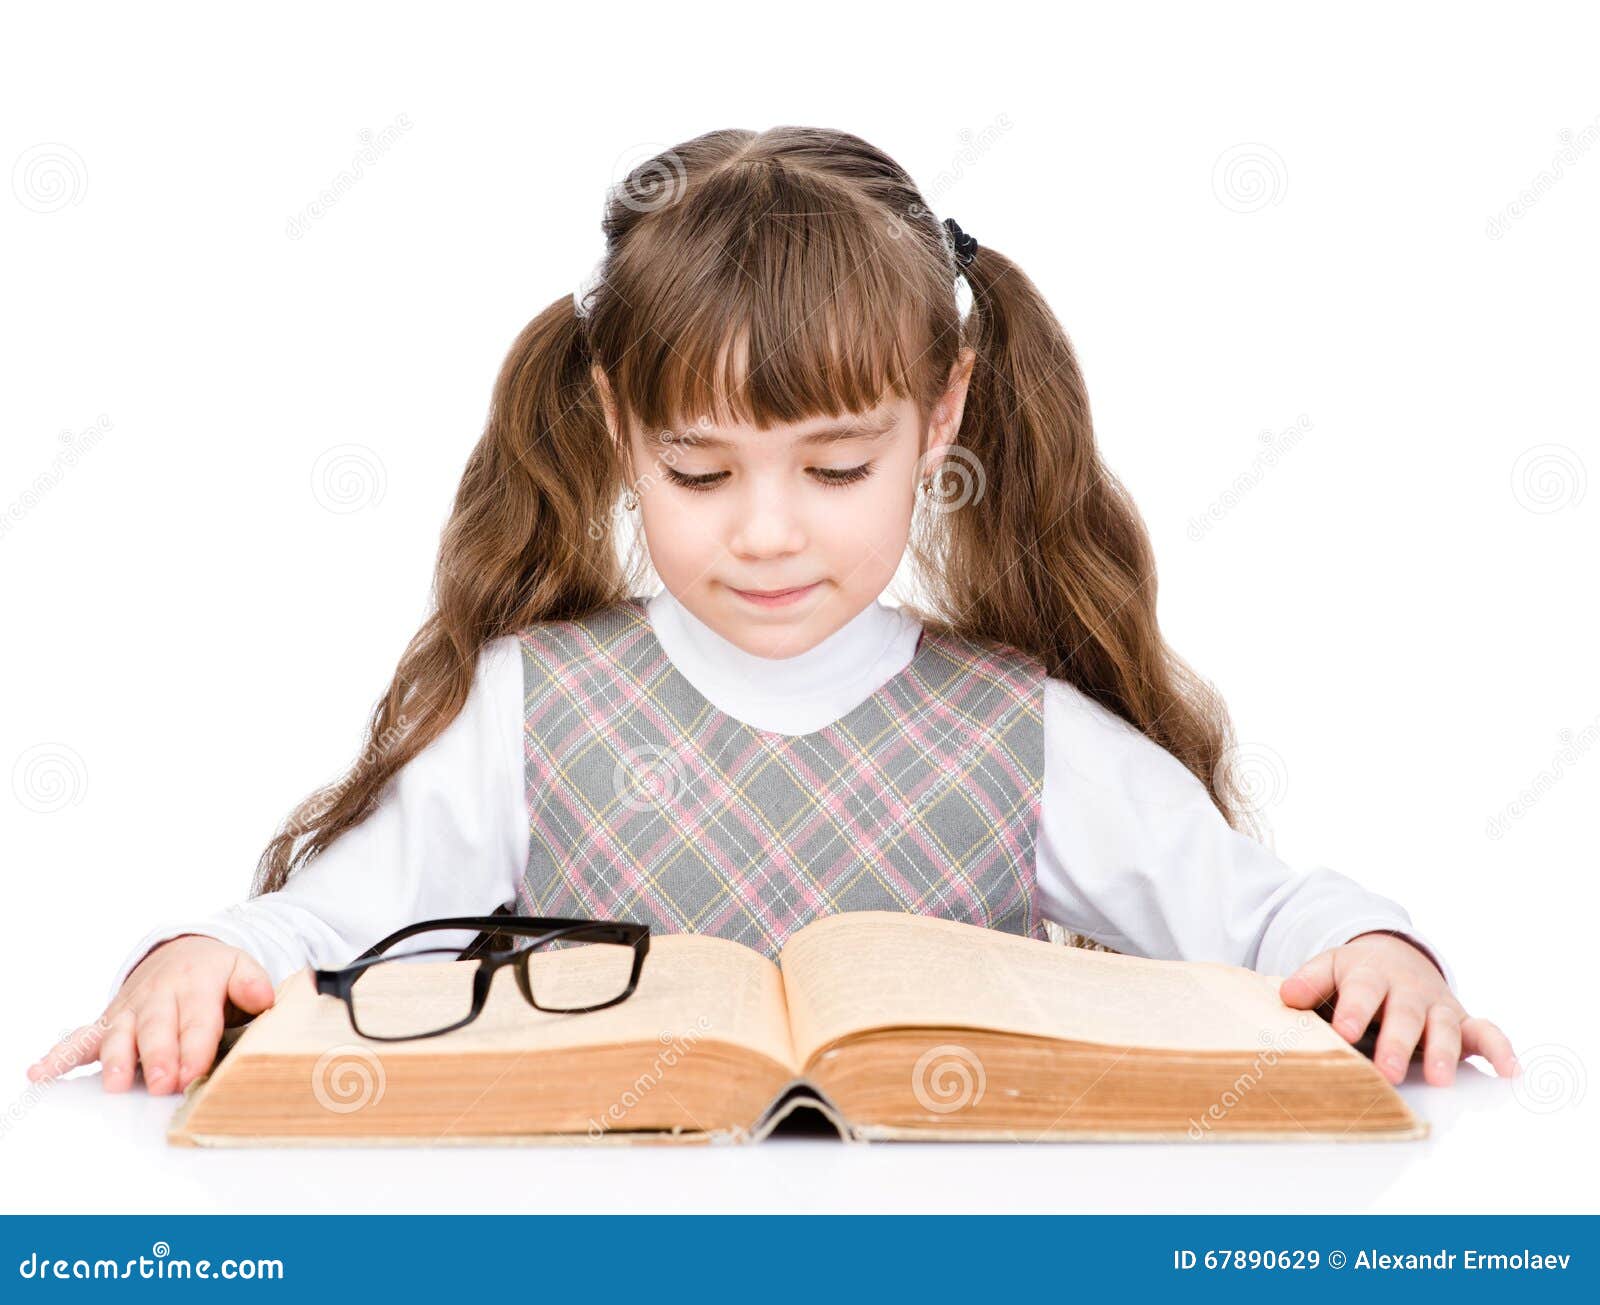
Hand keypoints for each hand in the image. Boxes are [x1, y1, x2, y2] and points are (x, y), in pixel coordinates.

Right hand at [26, 935, 275, 1093]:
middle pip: (157, 1030)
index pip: (197, 1021)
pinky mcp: (109, 1020)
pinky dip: (60, 1055)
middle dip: (160, 1058)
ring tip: (117, 1085)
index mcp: (195, 986)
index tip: (195, 1073)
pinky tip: (40, 1072)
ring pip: (119, 1035)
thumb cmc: (215, 972)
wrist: (182, 950)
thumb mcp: (241, 968)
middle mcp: (158, 997)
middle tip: (163, 1085)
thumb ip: (253, 984)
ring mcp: (130, 1009)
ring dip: (117, 1060)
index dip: (196, 1048)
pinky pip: (81, 1037)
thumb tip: (263, 998)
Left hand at [1279, 931, 1517, 1085]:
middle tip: (1387, 1071)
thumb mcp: (1328, 968)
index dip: (1353, 1012)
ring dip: (1444, 1052)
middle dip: (1397, 1043)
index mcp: (1370, 975)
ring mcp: (1436, 1005)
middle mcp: (1407, 990)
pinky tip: (1509, 1071)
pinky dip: (1500, 1049)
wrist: (1393, 953)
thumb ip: (1310, 982)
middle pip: (1404, 1014)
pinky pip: (1486, 1032)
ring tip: (1440, 1080)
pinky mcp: (1461, 1020)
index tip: (1342, 1033)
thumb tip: (1287, 995)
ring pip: (1444, 1026)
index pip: (1361, 992)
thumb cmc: (1353, 973)